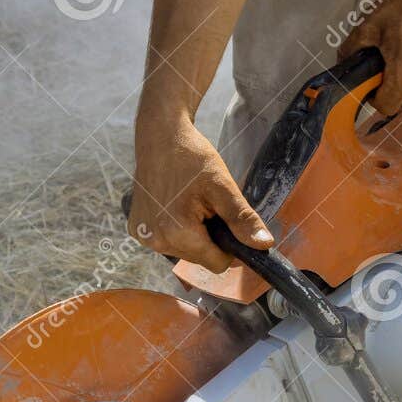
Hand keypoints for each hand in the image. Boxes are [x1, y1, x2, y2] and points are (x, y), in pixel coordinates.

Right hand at [128, 112, 272, 272]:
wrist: (160, 137)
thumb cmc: (192, 157)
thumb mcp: (222, 186)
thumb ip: (242, 219)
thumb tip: (265, 244)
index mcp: (178, 233)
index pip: (217, 264)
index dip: (228, 246)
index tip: (225, 220)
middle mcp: (156, 241)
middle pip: (200, 259)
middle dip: (209, 237)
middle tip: (205, 206)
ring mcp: (144, 236)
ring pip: (184, 252)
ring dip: (192, 234)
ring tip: (189, 203)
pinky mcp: (137, 230)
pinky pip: (167, 242)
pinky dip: (175, 229)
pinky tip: (173, 205)